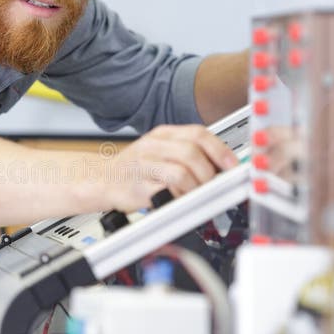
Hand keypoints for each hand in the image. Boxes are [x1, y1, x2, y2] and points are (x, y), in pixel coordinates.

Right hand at [107, 124, 238, 211]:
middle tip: (212, 186)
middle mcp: (153, 146)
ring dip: (196, 187)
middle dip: (209, 172)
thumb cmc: (134, 169)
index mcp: (162, 135)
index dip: (220, 150)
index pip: (198, 133)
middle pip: (192, 152)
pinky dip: (179, 196)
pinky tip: (178, 199)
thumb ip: (188, 153)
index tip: (233, 166)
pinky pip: (166, 191)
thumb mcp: (159, 151)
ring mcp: (143, 165)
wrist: (101, 180)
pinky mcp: (137, 187)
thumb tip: (222, 166)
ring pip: (182, 171)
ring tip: (195, 194)